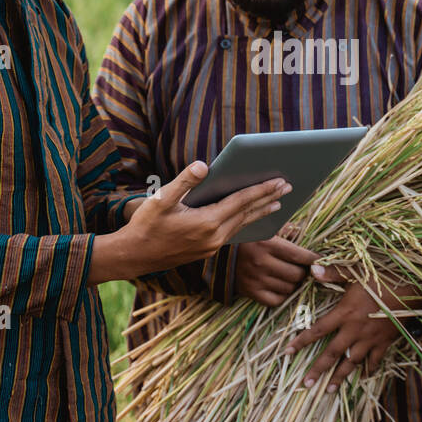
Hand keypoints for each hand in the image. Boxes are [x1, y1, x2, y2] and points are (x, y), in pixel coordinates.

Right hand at [90, 162, 289, 282]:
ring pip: (242, 225)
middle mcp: (214, 237)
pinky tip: (251, 218)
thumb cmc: (145, 225)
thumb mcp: (161, 199)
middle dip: (268, 199)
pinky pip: (234, 233)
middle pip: (247, 214)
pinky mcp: (207, 251)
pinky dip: (246, 223)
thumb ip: (184, 181)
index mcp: (206, 222)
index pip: (241, 202)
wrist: (134, 256)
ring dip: (260, 212)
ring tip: (278, 203)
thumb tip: (204, 165)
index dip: (261, 190)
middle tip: (288, 187)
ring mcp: (211, 246)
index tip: (279, 181)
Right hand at [234, 236, 318, 305]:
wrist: (221, 257)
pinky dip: (282, 295)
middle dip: (303, 272)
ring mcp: (256, 279)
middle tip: (302, 269)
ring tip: (290, 276)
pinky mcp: (251, 293)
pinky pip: (277, 300)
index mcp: (267, 243)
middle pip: (297, 275)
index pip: (299, 256)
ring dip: (293, 284)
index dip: (313, 260)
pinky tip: (280, 286)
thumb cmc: (248, 239)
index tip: (319, 260)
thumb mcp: (265, 228)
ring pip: (289, 288)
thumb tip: (305, 235)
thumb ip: (286, 229)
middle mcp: (261, 262)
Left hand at [285, 266, 421, 392]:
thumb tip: (312, 269)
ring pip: (352, 362)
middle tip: (305, 385)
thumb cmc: (383, 278)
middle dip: (318, 370)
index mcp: (345, 313)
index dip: (302, 341)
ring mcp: (370, 339)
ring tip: (329, 390)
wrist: (413, 289)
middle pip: (332, 353)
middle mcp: (355, 330)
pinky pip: (375, 360)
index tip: (287, 352)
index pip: (318, 330)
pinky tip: (363, 377)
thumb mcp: (356, 272)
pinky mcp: (385, 342)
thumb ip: (333, 273)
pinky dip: (368, 370)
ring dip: (340, 376)